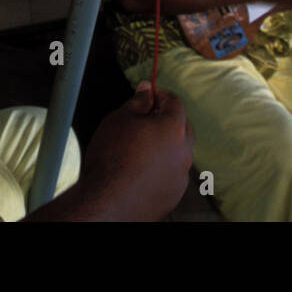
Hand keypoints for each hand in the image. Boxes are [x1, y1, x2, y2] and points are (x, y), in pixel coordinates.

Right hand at [72, 82, 193, 220]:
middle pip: (182, 126)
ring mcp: (181, 176)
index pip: (175, 102)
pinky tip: (139, 169)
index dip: (160, 95)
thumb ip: (138, 101)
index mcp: (174, 129)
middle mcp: (184, 152)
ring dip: (163, 145)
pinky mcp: (173, 194)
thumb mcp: (120, 119)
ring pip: (177, 152)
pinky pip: (171, 173)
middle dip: (165, 119)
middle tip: (142, 119)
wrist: (107, 201)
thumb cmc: (112, 158)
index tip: (147, 95)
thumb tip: (146, 90)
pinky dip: (160, 167)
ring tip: (137, 147)